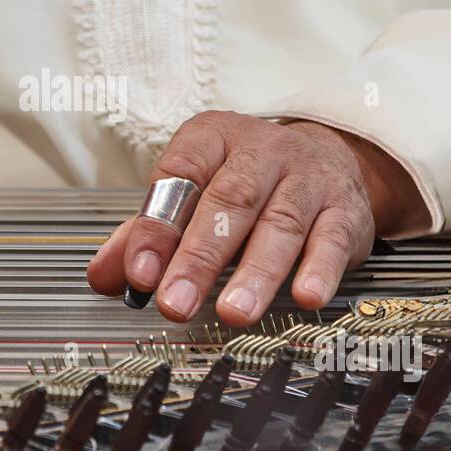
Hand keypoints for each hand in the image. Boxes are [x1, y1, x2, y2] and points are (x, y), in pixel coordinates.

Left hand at [87, 112, 426, 325]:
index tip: (138, 274)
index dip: (156, 226)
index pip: (179, 175)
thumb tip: (105, 277)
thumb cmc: (247, 180)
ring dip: (255, 272)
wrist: (332, 157)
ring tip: (233, 312)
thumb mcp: (194, 193)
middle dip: (200, 257)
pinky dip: (320, 269)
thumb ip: (146, 234)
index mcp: (213, 138)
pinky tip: (305, 297)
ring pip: (281, 224)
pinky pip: (333, 238)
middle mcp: (263, 151)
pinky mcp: (345, 210)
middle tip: (175, 304)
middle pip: (230, 202)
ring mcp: (308, 179)